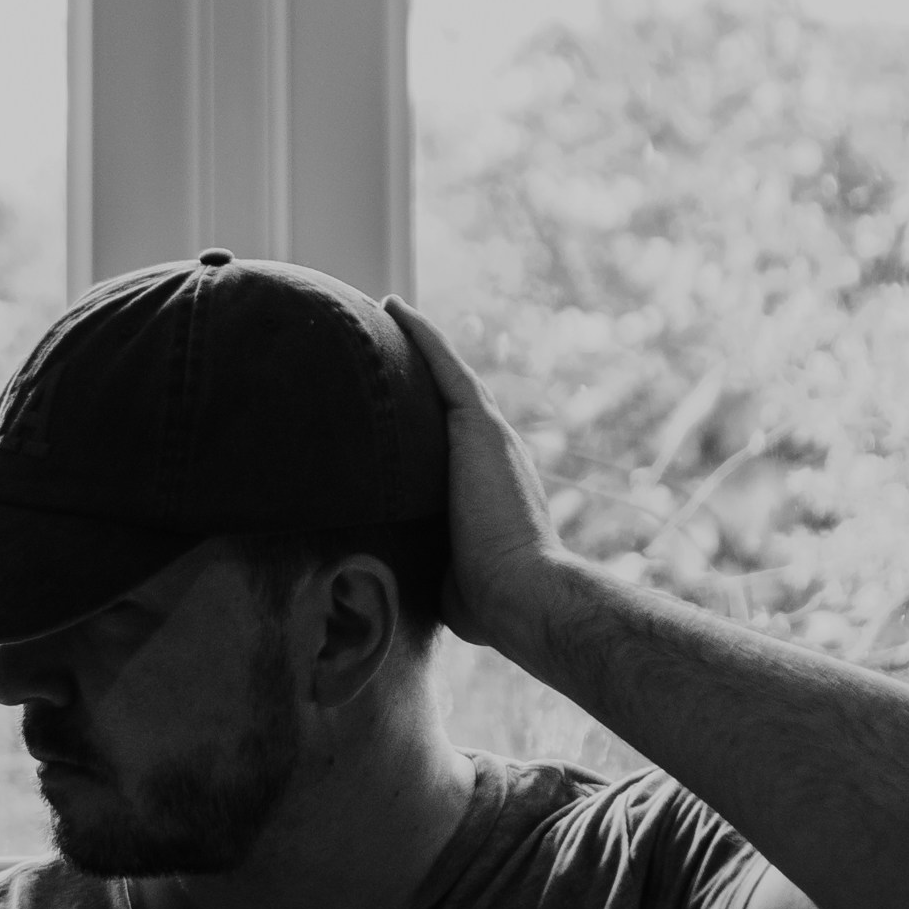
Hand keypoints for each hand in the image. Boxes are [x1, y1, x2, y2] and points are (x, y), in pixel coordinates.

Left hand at [389, 302, 568, 665]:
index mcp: (491, 486)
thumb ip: (431, 565)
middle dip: (424, 370)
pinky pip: (443, 366)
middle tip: (388, 338)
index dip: (431, 418)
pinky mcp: (477, 425)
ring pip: (447, 375)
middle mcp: (497, 452)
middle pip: (452, 399)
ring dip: (419, 341)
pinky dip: (421, 335)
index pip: (455, 442)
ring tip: (385, 309)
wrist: (522, 593)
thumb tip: (396, 580)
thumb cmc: (487, 600)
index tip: (406, 401)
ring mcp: (490, 435)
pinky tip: (394, 307)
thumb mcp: (449, 574)